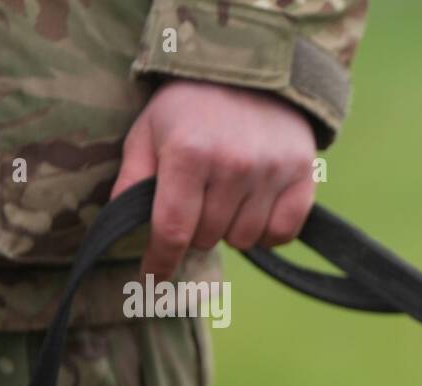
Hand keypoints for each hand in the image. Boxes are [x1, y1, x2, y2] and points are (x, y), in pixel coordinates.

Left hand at [112, 79, 316, 277]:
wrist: (252, 72)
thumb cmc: (190, 106)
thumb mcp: (149, 131)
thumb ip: (133, 178)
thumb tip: (118, 225)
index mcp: (189, 154)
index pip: (173, 230)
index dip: (160, 261)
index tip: (153, 278)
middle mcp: (233, 165)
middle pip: (208, 238)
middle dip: (196, 229)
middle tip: (196, 201)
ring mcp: (272, 172)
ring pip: (244, 240)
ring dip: (230, 230)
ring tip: (226, 200)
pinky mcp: (303, 177)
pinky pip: (282, 233)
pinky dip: (266, 232)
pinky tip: (255, 210)